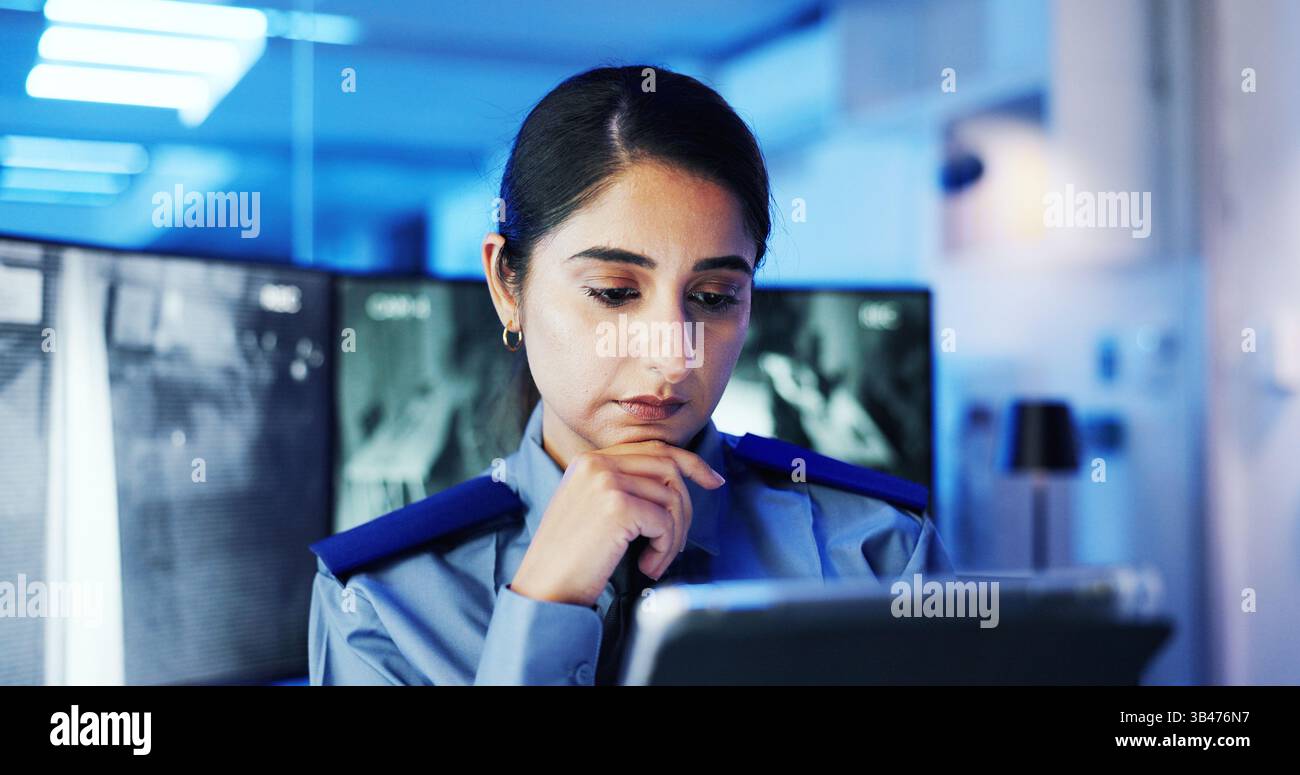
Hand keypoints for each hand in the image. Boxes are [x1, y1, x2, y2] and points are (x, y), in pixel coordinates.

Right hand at [508, 439, 725, 607]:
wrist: (544, 588)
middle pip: (669, 468)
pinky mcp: (617, 507)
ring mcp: (606, 482)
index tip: (714, 480)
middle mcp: (596, 463)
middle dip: (685, 508)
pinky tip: (645, 566)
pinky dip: (664, 549)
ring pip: (671, 497)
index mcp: (589, 460)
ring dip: (673, 536)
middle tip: (675, 544)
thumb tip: (674, 486)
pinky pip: (664, 522)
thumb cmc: (569, 559)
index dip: (691, 462)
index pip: (653, 448)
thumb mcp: (591, 509)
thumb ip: (623, 488)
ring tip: (654, 561)